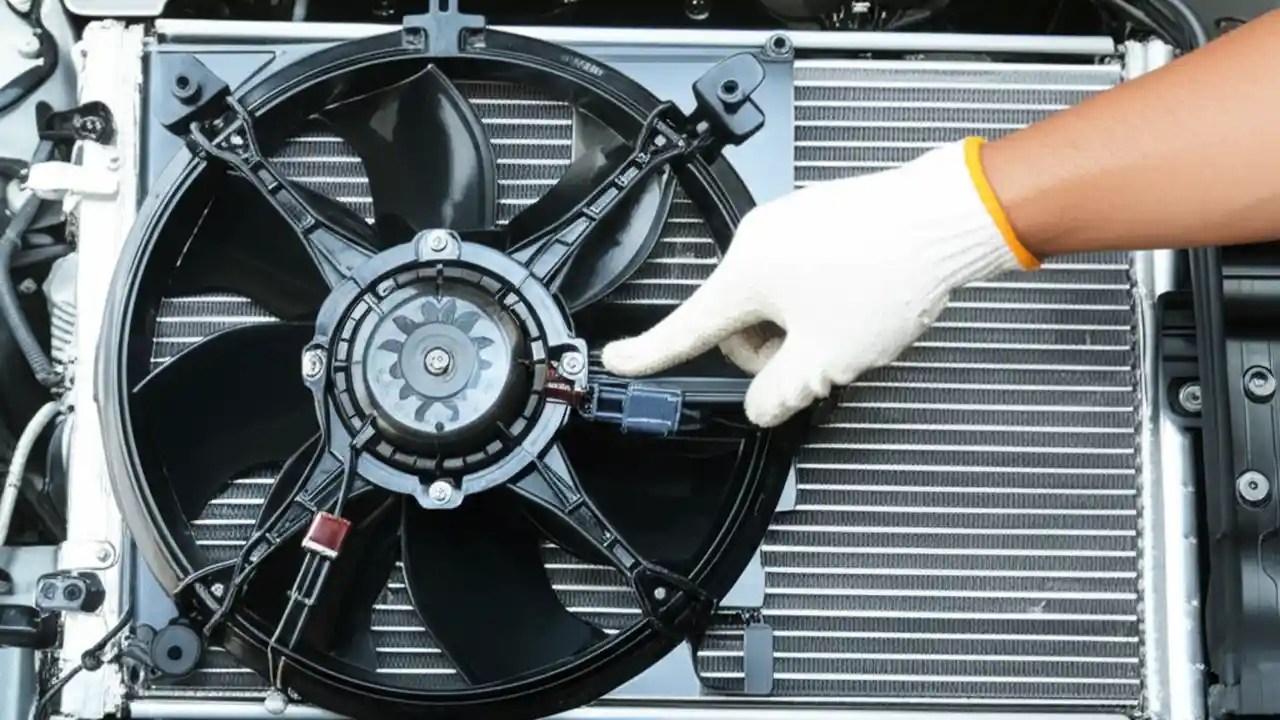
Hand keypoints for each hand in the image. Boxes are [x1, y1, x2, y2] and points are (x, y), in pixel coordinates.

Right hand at [602, 139, 1037, 426]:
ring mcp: (791, 224)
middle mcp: (759, 241)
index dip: (649, 352)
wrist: (948, 218)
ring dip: (801, 326)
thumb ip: (779, 393)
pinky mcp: (822, 219)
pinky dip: (822, 299)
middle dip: (770, 350)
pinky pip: (802, 272)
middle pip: (739, 318)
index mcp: (746, 275)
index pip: (686, 326)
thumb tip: (763, 405)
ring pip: (775, 297)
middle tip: (818, 362)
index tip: (620, 359)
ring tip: (850, 329)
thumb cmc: (890, 275)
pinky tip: (863, 302)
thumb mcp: (827, 359)